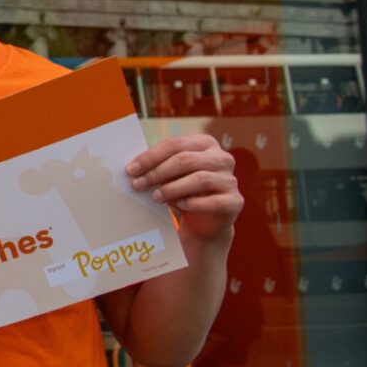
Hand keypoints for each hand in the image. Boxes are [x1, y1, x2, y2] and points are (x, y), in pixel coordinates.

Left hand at [125, 134, 241, 243]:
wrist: (204, 222)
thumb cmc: (183, 191)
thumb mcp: (170, 175)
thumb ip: (157, 166)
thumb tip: (133, 168)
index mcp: (205, 144)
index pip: (175, 144)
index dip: (151, 157)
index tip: (131, 169)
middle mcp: (222, 158)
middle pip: (186, 160)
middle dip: (157, 172)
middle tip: (138, 185)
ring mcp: (231, 180)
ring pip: (200, 179)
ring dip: (173, 189)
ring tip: (155, 197)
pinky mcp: (235, 201)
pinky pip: (214, 202)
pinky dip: (194, 204)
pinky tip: (180, 205)